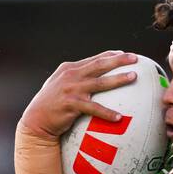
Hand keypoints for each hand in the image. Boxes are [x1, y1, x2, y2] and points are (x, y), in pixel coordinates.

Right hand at [19, 51, 137, 140]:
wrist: (37, 119)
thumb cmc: (52, 104)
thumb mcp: (61, 84)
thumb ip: (75, 78)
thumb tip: (93, 77)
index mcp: (70, 69)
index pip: (94, 59)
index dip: (111, 55)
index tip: (125, 54)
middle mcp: (71, 76)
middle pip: (99, 65)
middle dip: (118, 60)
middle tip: (135, 58)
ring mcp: (71, 89)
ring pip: (99, 83)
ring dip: (118, 79)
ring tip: (133, 77)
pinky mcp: (71, 105)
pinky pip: (93, 108)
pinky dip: (107, 113)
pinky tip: (119, 117)